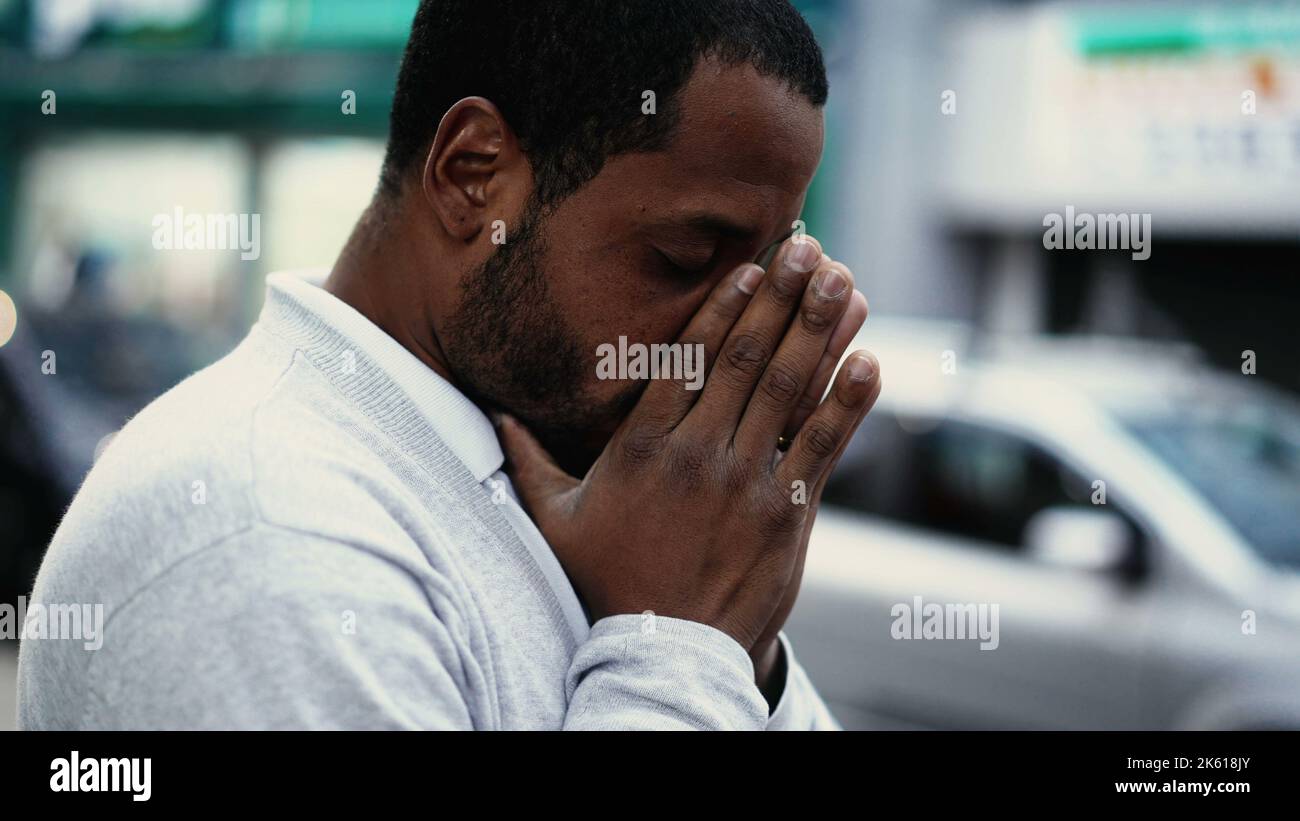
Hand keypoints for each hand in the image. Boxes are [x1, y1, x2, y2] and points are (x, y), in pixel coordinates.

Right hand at [499, 235, 879, 675]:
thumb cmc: (606, 584)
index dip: (724, 306)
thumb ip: (529, 461)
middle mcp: (699, 454)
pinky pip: (822, 448)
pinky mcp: (787, 518)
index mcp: (644, 445)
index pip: (689, 359)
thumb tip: (495, 417)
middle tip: (810, 247)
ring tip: (845, 283)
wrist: (660, 657)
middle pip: (748, 360)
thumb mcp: (556, 520)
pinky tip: (870, 360)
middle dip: (781, 297)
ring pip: (791, 392)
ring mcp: (747, 484)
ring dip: (821, 331)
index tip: (751, 265)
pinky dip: (848, 403)